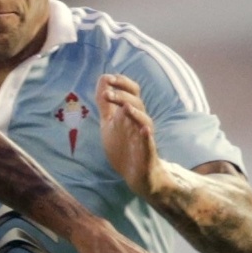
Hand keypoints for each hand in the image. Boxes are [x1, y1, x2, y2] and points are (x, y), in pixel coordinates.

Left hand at [98, 74, 165, 201]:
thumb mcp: (109, 123)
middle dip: (123, 96)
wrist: (134, 174)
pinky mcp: (147, 152)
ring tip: (124, 107)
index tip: (107, 78)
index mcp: (130, 114)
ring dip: (134, 112)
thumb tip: (102, 80)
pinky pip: (149, 142)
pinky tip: (145, 129)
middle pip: (137, 103)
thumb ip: (105, 104)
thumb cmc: (123, 146)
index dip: (121, 83)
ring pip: (144, 120)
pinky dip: (147, 135)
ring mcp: (144, 136)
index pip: (130, 92)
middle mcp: (139, 122)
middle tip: (107, 94)